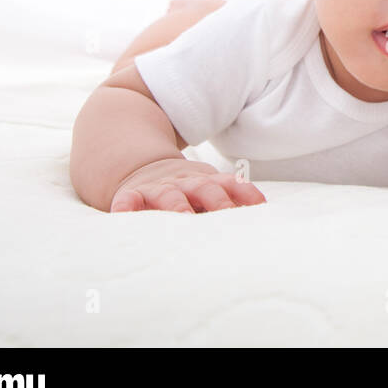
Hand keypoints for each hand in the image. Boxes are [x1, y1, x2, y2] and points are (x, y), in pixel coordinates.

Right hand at [109, 158, 266, 212]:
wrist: (144, 168)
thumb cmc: (187, 190)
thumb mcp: (210, 188)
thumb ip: (233, 200)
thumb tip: (262, 218)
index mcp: (207, 182)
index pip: (229, 184)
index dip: (244, 193)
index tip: (258, 206)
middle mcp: (185, 184)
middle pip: (203, 188)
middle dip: (217, 202)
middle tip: (227, 216)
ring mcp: (158, 188)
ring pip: (168, 195)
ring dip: (177, 206)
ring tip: (183, 218)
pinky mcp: (132, 195)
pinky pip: (128, 200)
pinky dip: (126, 206)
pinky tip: (124, 212)